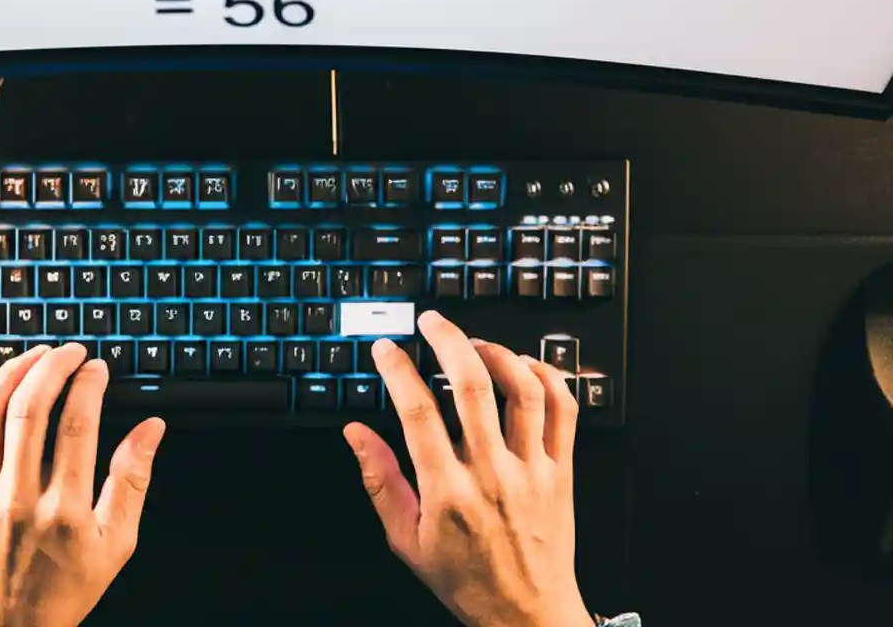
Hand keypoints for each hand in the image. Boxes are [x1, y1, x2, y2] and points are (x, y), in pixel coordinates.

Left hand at [0, 343, 166, 626]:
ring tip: (32, 356)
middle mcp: (17, 499)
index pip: (76, 428)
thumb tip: (151, 430)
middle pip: (27, 411)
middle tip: (68, 352)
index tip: (98, 368)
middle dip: (51, 367)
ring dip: (9, 374)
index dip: (89, 386)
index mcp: (63, 512)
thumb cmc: (64, 587)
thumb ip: (133, 481)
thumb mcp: (117, 542)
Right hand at [343, 311, 591, 626]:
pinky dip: (547, 377)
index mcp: (448, 492)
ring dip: (497, 353)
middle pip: (472, 387)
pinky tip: (526, 366)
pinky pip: (564, 410)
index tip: (387, 349)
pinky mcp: (563, 472)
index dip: (398, 370)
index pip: (417, 412)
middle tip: (432, 322)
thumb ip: (379, 481)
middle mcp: (492, 475)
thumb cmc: (467, 580)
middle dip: (448, 340)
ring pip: (522, 390)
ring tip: (475, 343)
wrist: (527, 615)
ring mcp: (533, 471)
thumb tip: (356, 434)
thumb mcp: (405, 540)